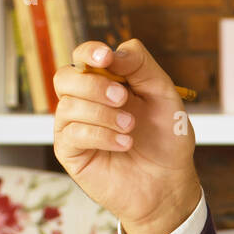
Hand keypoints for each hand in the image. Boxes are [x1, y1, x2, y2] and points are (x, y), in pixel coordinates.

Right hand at [53, 38, 200, 233]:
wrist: (169, 182)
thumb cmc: (166, 138)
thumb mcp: (163, 94)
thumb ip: (141, 66)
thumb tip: (111, 52)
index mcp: (106, 81)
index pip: (83, 56)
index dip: (90, 52)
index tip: (106, 58)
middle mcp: (85, 100)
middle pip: (65, 77)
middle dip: (93, 85)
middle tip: (123, 98)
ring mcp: (74, 126)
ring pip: (67, 105)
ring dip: (103, 114)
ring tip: (130, 128)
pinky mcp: (70, 152)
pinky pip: (71, 133)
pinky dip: (100, 135)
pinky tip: (124, 143)